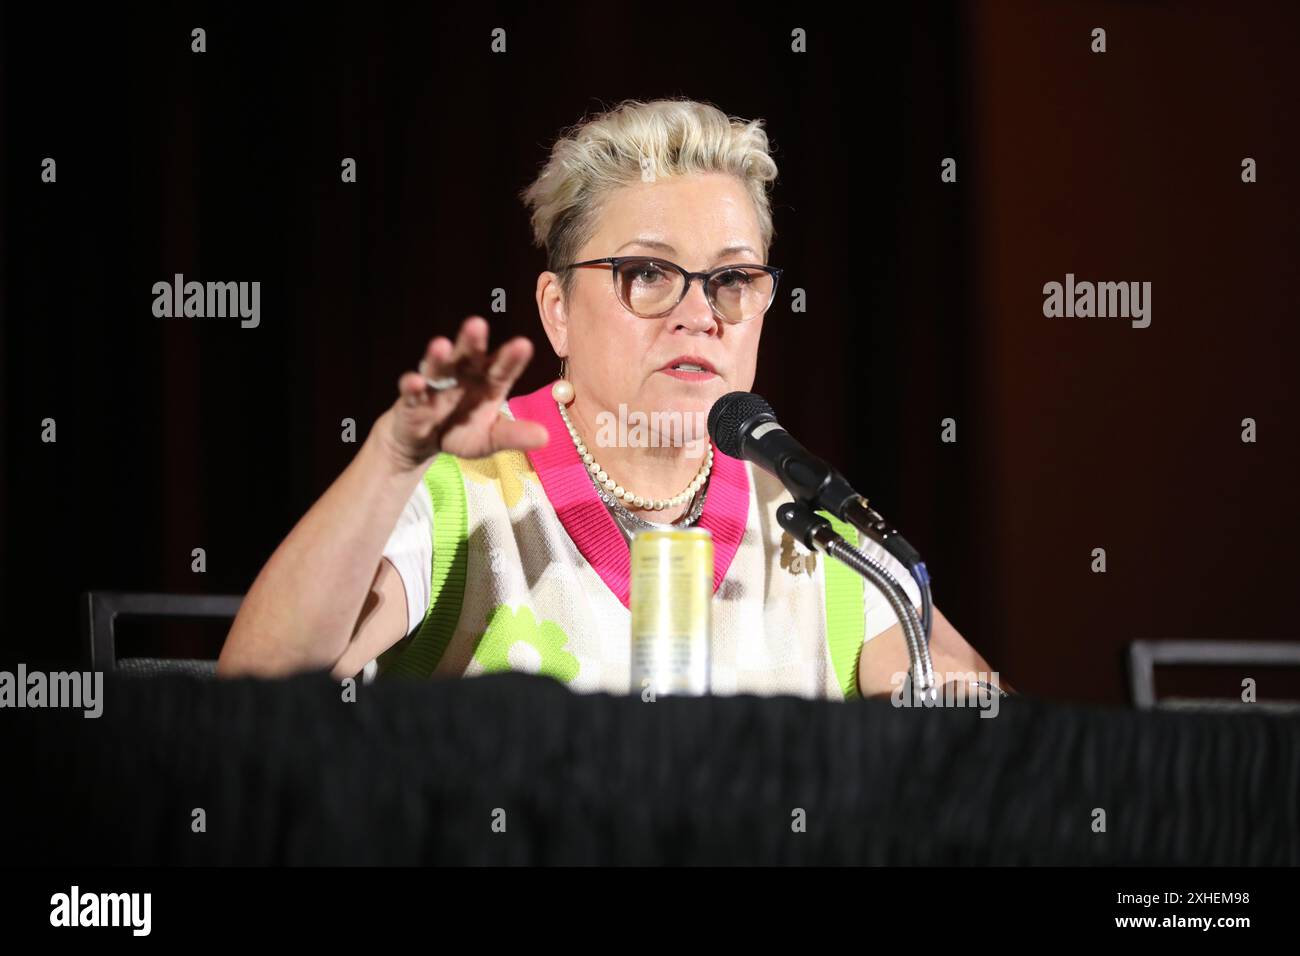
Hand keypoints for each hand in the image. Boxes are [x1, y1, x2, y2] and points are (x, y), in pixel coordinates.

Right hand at [381, 316, 548, 470]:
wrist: (425, 441)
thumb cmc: (463, 430)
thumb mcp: (491, 438)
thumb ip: (514, 435)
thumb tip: (546, 438)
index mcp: (487, 382)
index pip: (502, 368)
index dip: (511, 357)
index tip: (523, 345)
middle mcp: (462, 376)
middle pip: (469, 355)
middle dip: (472, 341)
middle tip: (477, 323)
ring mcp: (436, 385)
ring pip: (439, 367)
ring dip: (439, 356)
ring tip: (441, 344)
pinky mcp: (412, 400)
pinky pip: (413, 392)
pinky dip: (412, 386)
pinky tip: (414, 381)